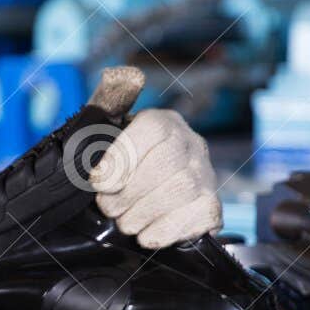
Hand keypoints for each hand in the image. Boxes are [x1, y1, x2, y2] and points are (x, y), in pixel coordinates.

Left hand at [86, 66, 221, 248]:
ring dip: (144, 213)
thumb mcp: (103, 132)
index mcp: (163, 122)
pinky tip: (147, 234)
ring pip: (183, 189)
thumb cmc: (117, 167)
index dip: (123, 158)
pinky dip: (167, 230)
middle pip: (169, 164)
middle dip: (130, 192)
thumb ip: (108, 103)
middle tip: (109, 207)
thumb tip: (124, 75)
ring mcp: (206, 175)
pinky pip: (199, 216)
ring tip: (125, 220)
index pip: (153, 130)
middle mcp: (191, 143)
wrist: (136, 204)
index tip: (98, 182)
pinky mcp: (212, 206)